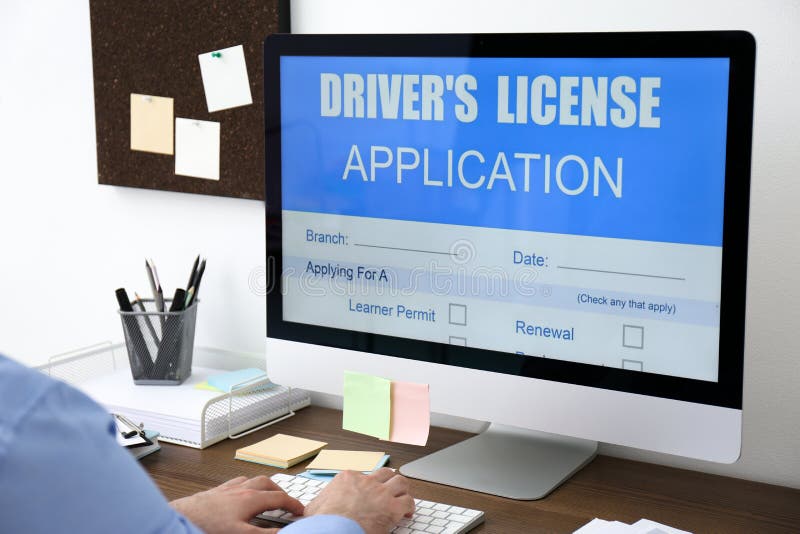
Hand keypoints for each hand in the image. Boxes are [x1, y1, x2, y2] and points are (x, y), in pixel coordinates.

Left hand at [170, 475, 303, 533]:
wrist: (182, 517)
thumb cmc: (208, 525)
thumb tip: (283, 533)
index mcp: (251, 499)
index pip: (279, 498)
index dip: (293, 505)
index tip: (301, 511)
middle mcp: (241, 489)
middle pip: (268, 484)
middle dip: (280, 492)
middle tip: (287, 502)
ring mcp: (228, 488)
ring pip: (252, 480)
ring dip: (265, 486)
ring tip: (268, 494)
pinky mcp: (217, 491)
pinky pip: (237, 482)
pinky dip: (246, 485)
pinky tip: (242, 490)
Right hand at [304, 468, 414, 533]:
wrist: (332, 530)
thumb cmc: (324, 521)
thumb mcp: (315, 507)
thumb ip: (318, 503)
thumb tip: (308, 509)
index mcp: (348, 478)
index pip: (364, 475)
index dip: (370, 484)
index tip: (371, 491)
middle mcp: (366, 482)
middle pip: (385, 473)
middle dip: (389, 481)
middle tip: (391, 489)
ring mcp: (380, 493)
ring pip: (401, 481)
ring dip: (403, 490)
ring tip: (402, 497)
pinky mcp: (391, 508)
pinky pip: (408, 501)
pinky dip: (410, 507)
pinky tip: (407, 513)